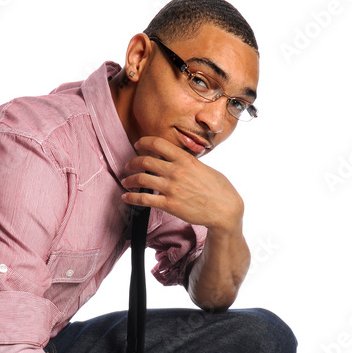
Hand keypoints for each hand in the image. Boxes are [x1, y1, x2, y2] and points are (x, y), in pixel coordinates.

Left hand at [121, 135, 242, 230]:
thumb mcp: (205, 168)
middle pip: (145, 160)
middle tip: (129, 165)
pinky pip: (144, 199)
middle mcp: (176, 171)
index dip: (144, 142)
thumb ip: (189, 163)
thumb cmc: (219, 189)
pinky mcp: (169, 205)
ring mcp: (172, 188)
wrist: (225, 210)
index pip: (158, 143)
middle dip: (133, 162)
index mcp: (185, 159)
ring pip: (141, 179)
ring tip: (126, 181)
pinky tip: (126, 198)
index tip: (138, 145)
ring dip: (129, 179)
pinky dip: (131, 198)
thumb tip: (178, 160)